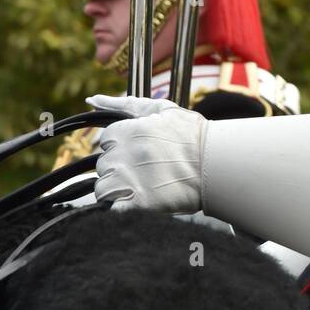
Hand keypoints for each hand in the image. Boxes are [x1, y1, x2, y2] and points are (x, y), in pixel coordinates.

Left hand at [89, 95, 207, 213]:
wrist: (219, 164)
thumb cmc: (193, 135)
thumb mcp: (162, 110)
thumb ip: (124, 103)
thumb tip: (91, 100)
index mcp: (128, 131)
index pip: (106, 140)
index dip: (122, 146)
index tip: (140, 151)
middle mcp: (125, 155)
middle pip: (104, 165)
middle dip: (120, 167)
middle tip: (146, 169)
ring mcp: (130, 180)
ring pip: (103, 188)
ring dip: (117, 189)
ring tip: (142, 186)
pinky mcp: (139, 204)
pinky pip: (112, 209)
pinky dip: (119, 208)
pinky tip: (137, 202)